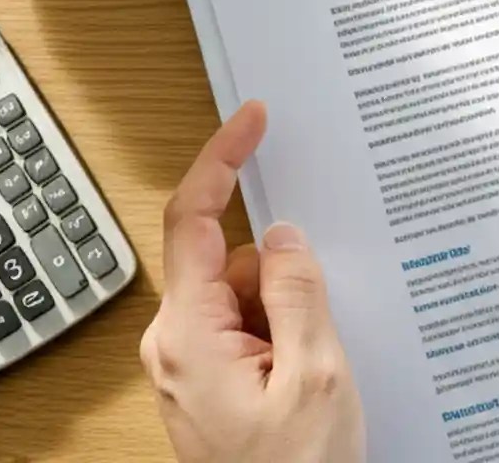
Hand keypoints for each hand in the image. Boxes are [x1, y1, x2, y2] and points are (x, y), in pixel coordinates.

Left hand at [139, 101, 364, 462]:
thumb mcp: (315, 373)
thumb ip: (296, 292)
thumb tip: (280, 234)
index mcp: (189, 334)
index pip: (191, 221)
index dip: (220, 161)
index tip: (250, 121)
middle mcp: (177, 343)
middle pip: (231, 262)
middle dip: (283, 278)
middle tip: (321, 328)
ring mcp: (192, 363)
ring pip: (247, 296)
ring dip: (288, 315)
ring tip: (314, 371)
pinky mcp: (210, 378)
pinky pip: (250, 326)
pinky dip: (284, 334)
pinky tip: (307, 375)